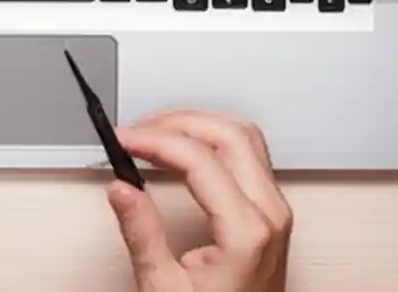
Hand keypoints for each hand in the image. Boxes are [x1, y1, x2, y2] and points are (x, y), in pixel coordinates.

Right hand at [107, 111, 291, 291]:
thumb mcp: (164, 289)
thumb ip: (142, 234)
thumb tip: (121, 188)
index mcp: (247, 231)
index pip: (200, 158)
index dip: (155, 140)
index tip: (124, 140)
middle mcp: (270, 214)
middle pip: (230, 134)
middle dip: (178, 121)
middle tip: (137, 131)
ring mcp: (276, 212)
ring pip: (245, 138)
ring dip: (198, 126)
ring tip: (155, 134)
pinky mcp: (271, 214)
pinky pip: (250, 157)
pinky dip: (214, 142)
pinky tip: (182, 150)